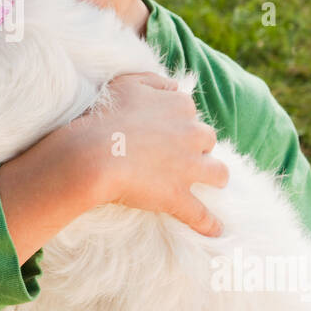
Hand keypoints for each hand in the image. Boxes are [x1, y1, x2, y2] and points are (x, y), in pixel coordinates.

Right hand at [66, 72, 228, 236]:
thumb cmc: (104, 115)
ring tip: (213, 184)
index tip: (165, 130)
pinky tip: (216, 230)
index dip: (178, 122)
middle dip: (199, 147)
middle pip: (207, 140)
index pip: (190, 112)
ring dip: (215, 177)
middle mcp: (192, 134)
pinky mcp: (178, 196)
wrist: (93, 153)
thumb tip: (175, 86)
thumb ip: (156, 81)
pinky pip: (200, 214)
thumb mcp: (128, 82)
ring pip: (218, 173)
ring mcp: (188, 168)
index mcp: (180, 106)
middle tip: (181, 154)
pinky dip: (209, 224)